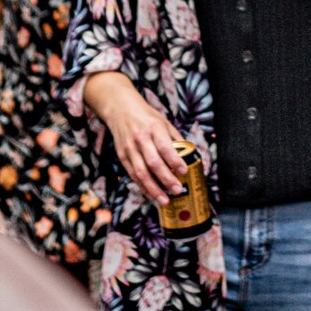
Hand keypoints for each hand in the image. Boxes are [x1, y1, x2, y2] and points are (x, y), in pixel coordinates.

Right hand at [96, 84, 191, 203]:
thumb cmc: (146, 117)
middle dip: (166, 179)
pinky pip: (132, 175)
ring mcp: (130, 149)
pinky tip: (151, 195)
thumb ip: (175, 139)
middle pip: (153, 163)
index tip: (184, 171)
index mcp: (154, 128)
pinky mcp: (122, 156)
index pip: (165, 147)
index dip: (175, 161)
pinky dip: (142, 187)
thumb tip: (189, 155)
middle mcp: (141, 139)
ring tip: (165, 200)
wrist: (120, 109)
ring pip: (141, 173)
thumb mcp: (164, 122)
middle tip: (177, 190)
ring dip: (153, 189)